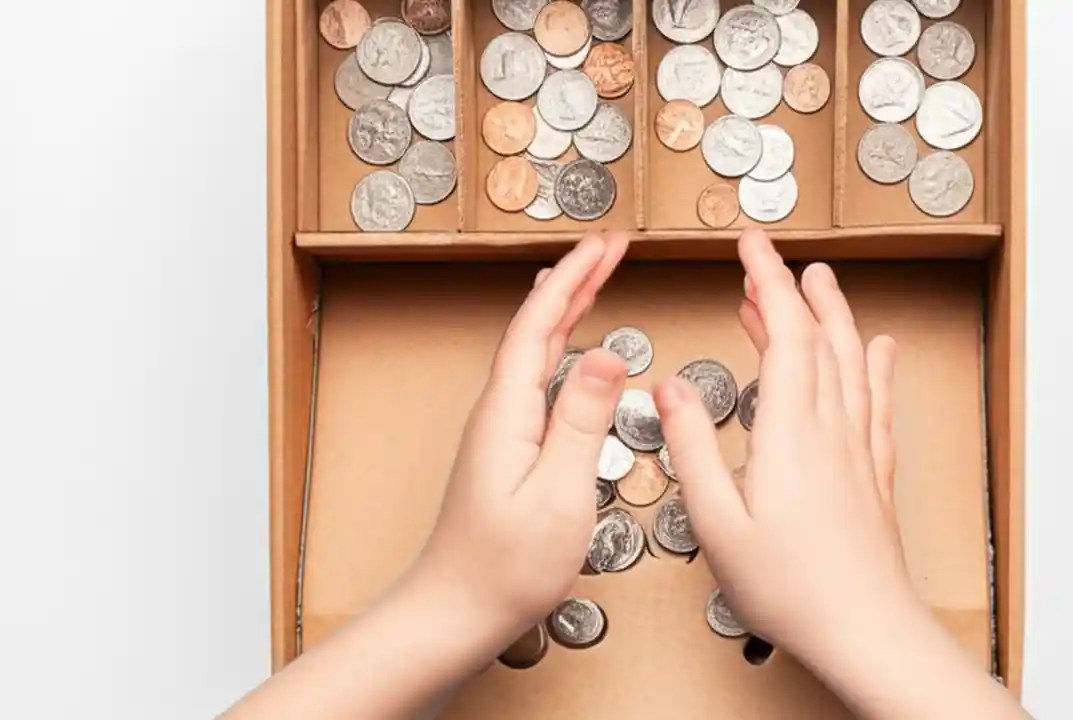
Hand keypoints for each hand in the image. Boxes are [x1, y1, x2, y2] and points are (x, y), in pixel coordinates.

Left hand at [410, 233, 629, 648]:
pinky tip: (571, 352)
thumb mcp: (559, 495)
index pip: (538, 324)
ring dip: (567, 310)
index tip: (605, 243)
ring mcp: (500, 432)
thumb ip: (582, 422)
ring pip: (535, 353)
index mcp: (507, 413)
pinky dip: (560, 350)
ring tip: (594, 279)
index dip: (573, 277)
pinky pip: (537, 382)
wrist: (454, 613)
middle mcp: (498, 413)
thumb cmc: (504, 568)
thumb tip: (607, 354)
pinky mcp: (507, 451)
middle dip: (573, 281)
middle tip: (609, 247)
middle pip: (535, 329)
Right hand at [655, 229, 911, 659]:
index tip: (752, 244)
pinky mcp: (873, 472)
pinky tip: (880, 351)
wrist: (864, 629)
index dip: (769, 280)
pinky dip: (876, 365)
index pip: (787, 333)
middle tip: (770, 258)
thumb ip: (692, 448)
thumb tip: (670, 388)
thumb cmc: (792, 587)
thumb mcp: (717, 522)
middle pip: (822, 337)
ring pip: (853, 361)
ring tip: (818, 284)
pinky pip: (877, 400)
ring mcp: (858, 449)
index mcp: (792, 433)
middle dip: (795, 289)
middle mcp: (832, 430)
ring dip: (834, 315)